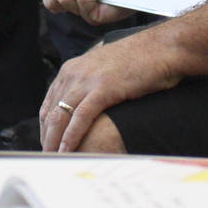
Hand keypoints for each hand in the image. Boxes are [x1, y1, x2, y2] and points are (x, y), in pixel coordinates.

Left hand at [39, 34, 179, 152]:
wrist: (162, 48)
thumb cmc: (140, 61)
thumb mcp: (106, 70)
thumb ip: (91, 84)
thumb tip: (88, 105)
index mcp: (72, 69)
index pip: (49, 103)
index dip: (46, 127)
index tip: (48, 144)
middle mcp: (74, 73)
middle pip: (51, 112)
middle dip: (47, 137)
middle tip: (47, 157)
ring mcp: (87, 80)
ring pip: (61, 116)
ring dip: (55, 140)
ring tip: (54, 159)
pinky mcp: (103, 88)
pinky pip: (81, 117)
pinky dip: (71, 136)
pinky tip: (67, 149)